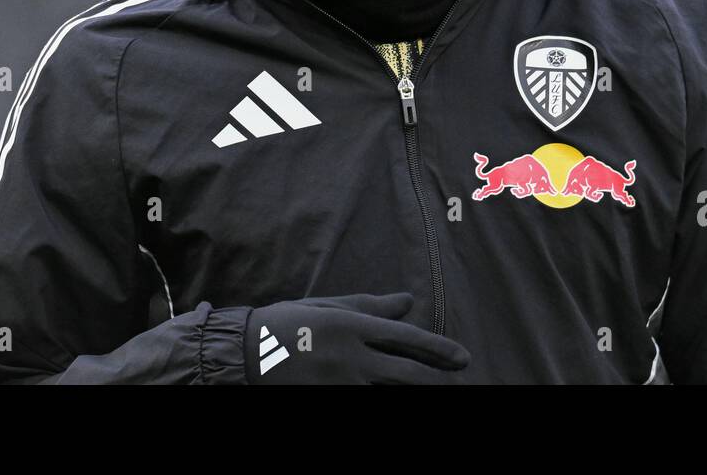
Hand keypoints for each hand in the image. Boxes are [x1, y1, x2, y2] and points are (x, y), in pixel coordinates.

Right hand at [243, 292, 469, 383]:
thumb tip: (408, 303)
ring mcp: (337, 385)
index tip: (463, 359)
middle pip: (405, 374)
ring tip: (433, 392)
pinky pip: (363, 404)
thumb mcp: (330, 307)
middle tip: (460, 383)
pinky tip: (392, 398)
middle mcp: (349, 357)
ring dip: (411, 394)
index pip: (406, 339)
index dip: (439, 349)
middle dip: (436, 380)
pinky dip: (379, 402)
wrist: (243, 353)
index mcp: (351, 326)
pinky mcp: (326, 400)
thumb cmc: (288, 323)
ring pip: (387, 394)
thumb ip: (371, 307)